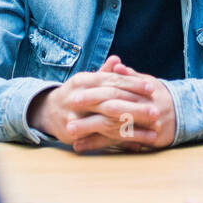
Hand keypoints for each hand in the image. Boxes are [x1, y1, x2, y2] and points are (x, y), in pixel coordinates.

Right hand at [26, 55, 160, 149]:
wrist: (46, 112)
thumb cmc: (73, 95)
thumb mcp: (86, 82)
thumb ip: (103, 73)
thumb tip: (117, 59)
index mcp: (84, 80)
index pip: (112, 80)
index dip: (132, 83)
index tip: (152, 88)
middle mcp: (78, 95)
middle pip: (111, 99)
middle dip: (136, 105)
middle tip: (156, 110)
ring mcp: (74, 114)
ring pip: (108, 120)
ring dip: (132, 126)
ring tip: (153, 129)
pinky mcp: (72, 131)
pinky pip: (101, 137)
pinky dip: (121, 141)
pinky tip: (138, 143)